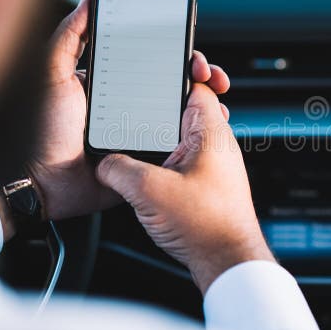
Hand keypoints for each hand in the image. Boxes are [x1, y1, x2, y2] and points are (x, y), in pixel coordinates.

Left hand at [26, 0, 231, 223]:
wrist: (45, 184)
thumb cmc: (42, 131)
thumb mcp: (52, 75)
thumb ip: (68, 36)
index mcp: (111, 80)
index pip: (151, 56)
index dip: (174, 47)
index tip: (190, 41)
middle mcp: (130, 102)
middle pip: (174, 80)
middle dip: (199, 73)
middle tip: (208, 73)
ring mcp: (141, 129)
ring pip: (183, 110)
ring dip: (205, 101)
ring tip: (215, 96)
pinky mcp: (148, 156)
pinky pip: (178, 142)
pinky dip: (198, 133)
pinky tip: (210, 125)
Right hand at [95, 82, 274, 294]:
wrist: (227, 262)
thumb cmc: (206, 226)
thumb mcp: (148, 190)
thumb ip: (118, 169)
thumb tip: (103, 164)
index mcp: (211, 133)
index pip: (196, 86)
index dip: (176, 73)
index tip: (156, 67)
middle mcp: (217, 145)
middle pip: (185, 111)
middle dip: (160, 108)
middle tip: (136, 103)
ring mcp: (214, 166)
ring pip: (181, 139)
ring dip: (159, 138)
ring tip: (134, 138)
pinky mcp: (207, 186)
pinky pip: (182, 162)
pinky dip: (163, 161)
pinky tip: (145, 174)